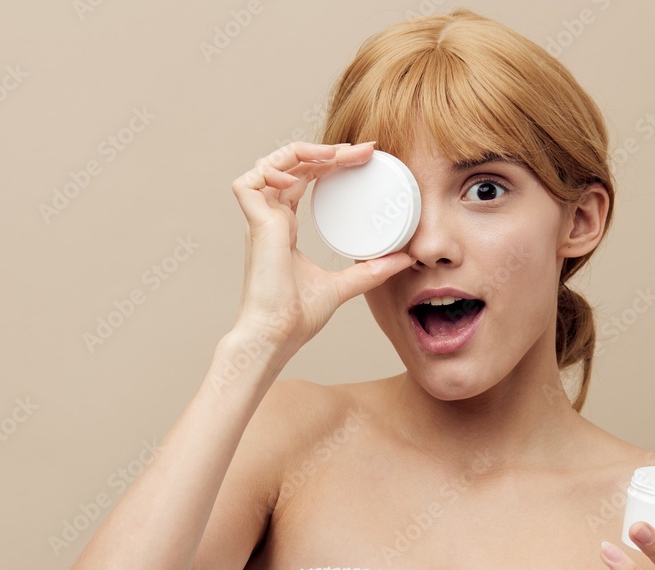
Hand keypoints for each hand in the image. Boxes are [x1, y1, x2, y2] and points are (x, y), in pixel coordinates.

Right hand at [230, 141, 412, 356]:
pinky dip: (272, 170)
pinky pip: (250, 183)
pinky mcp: (253, 225)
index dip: (328, 162)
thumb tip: (404, 259)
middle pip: (291, 165)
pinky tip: (298, 176)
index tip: (362, 156)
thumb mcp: (343, 286)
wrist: (276, 335)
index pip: (302, 180)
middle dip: (325, 150)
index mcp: (283, 227)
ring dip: (303, 151)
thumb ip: (370, 271)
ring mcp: (259, 220)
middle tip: (363, 149)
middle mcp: (270, 218)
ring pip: (270, 164)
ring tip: (336, 154)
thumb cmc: (296, 317)